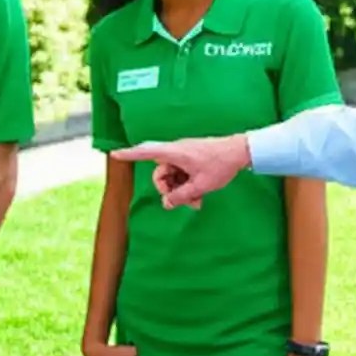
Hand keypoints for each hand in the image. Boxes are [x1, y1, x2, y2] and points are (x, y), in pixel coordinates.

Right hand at [111, 135, 250, 208]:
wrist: (240, 151)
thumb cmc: (220, 164)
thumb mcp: (200, 185)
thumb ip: (182, 196)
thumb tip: (167, 204)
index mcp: (174, 152)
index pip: (146, 152)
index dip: (129, 154)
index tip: (114, 154)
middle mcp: (176, 151)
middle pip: (160, 173)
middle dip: (168, 190)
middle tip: (181, 202)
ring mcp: (184, 155)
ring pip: (173, 176)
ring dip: (181, 190)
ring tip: (197, 201)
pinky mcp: (191, 159)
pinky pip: (182, 174)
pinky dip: (187, 185)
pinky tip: (200, 196)